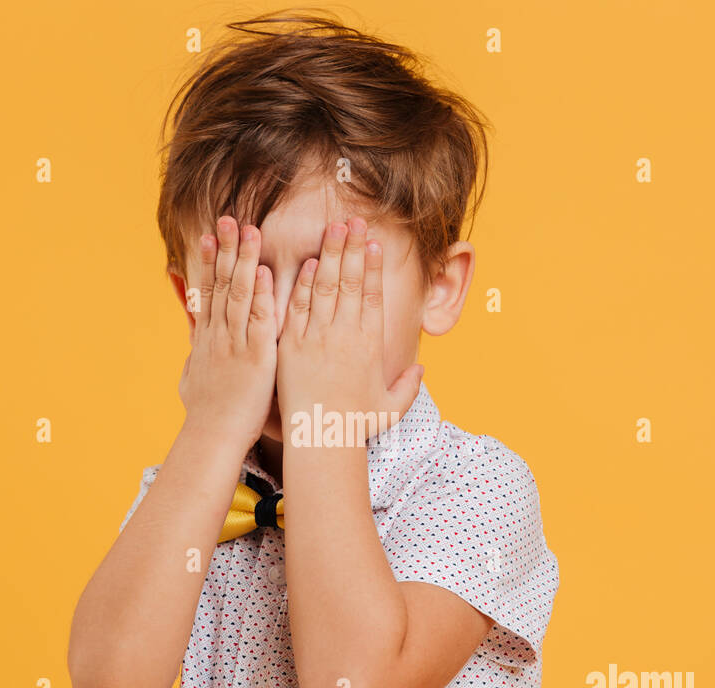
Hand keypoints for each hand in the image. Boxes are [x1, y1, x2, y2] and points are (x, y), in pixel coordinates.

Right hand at [178, 216, 277, 450]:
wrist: (213, 437)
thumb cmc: (207, 415)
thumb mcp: (193, 379)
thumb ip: (196, 356)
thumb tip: (194, 345)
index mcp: (207, 339)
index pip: (208, 291)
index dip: (210, 262)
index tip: (211, 235)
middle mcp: (218, 335)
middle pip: (220, 283)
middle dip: (225, 248)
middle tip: (228, 218)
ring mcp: (235, 343)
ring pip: (238, 294)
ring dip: (243, 260)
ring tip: (247, 231)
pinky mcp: (255, 357)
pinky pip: (257, 319)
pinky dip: (259, 294)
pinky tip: (262, 271)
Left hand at [275, 217, 422, 445]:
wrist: (322, 439)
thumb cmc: (355, 426)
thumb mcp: (391, 407)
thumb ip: (408, 387)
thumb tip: (421, 369)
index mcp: (370, 344)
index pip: (371, 295)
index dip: (372, 266)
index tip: (373, 243)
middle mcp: (345, 335)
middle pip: (349, 281)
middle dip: (351, 247)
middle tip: (353, 220)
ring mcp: (317, 338)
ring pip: (324, 286)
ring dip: (328, 254)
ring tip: (332, 228)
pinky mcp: (292, 346)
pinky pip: (297, 307)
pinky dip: (302, 283)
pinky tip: (306, 263)